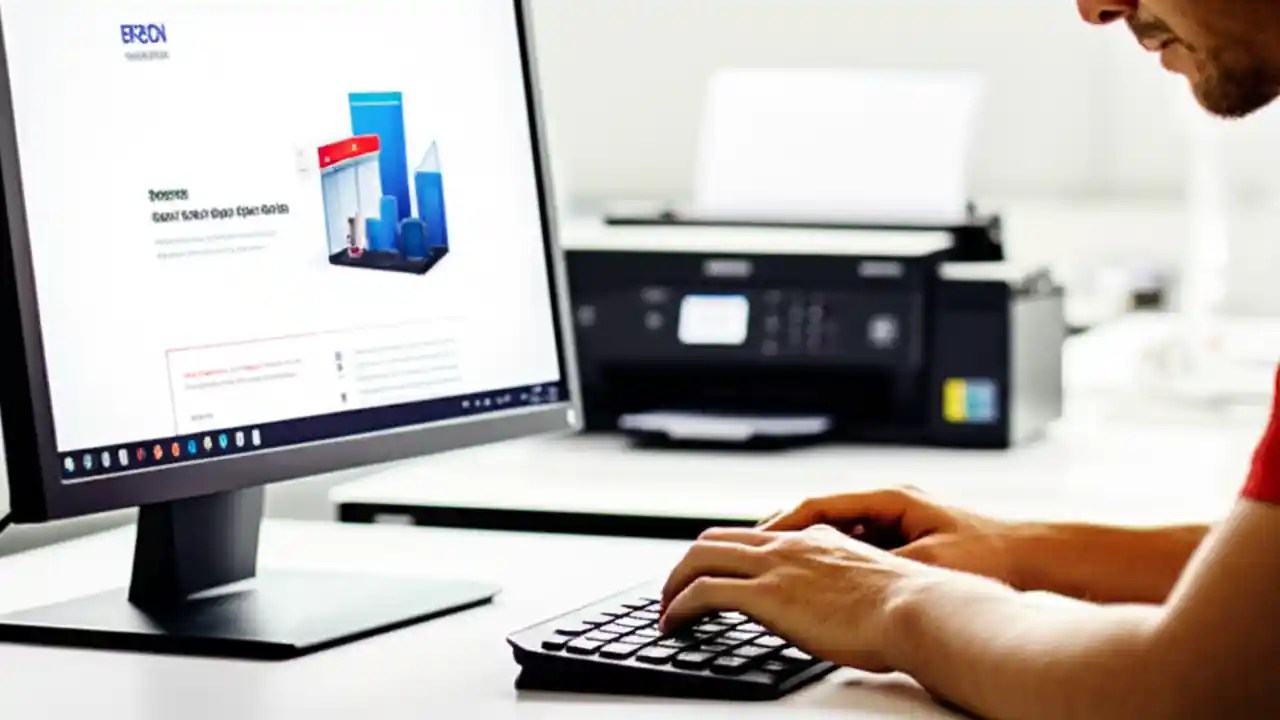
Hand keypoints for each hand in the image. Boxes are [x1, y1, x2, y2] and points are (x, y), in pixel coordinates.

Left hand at [659, 525, 935, 671]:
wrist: (916, 610)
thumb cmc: (905, 610)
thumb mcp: (867, 585)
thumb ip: (841, 585)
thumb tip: (832, 605)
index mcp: (814, 540)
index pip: (754, 537)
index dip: (725, 555)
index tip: (713, 575)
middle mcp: (788, 545)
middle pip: (715, 540)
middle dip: (688, 565)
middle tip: (675, 591)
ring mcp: (775, 567)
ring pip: (700, 558)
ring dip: (674, 584)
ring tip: (666, 611)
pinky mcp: (765, 594)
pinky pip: (703, 592)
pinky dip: (679, 605)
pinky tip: (673, 624)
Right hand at [758, 488, 1025, 587]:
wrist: (1034, 557)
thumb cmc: (988, 553)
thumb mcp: (926, 561)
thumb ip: (880, 564)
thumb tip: (839, 572)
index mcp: (890, 498)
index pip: (819, 504)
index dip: (784, 524)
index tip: (758, 540)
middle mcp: (890, 502)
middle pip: (822, 514)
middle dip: (787, 533)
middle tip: (754, 554)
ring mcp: (898, 519)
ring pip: (838, 530)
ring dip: (810, 546)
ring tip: (780, 568)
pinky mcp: (907, 538)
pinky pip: (858, 545)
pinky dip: (836, 558)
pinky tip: (822, 580)